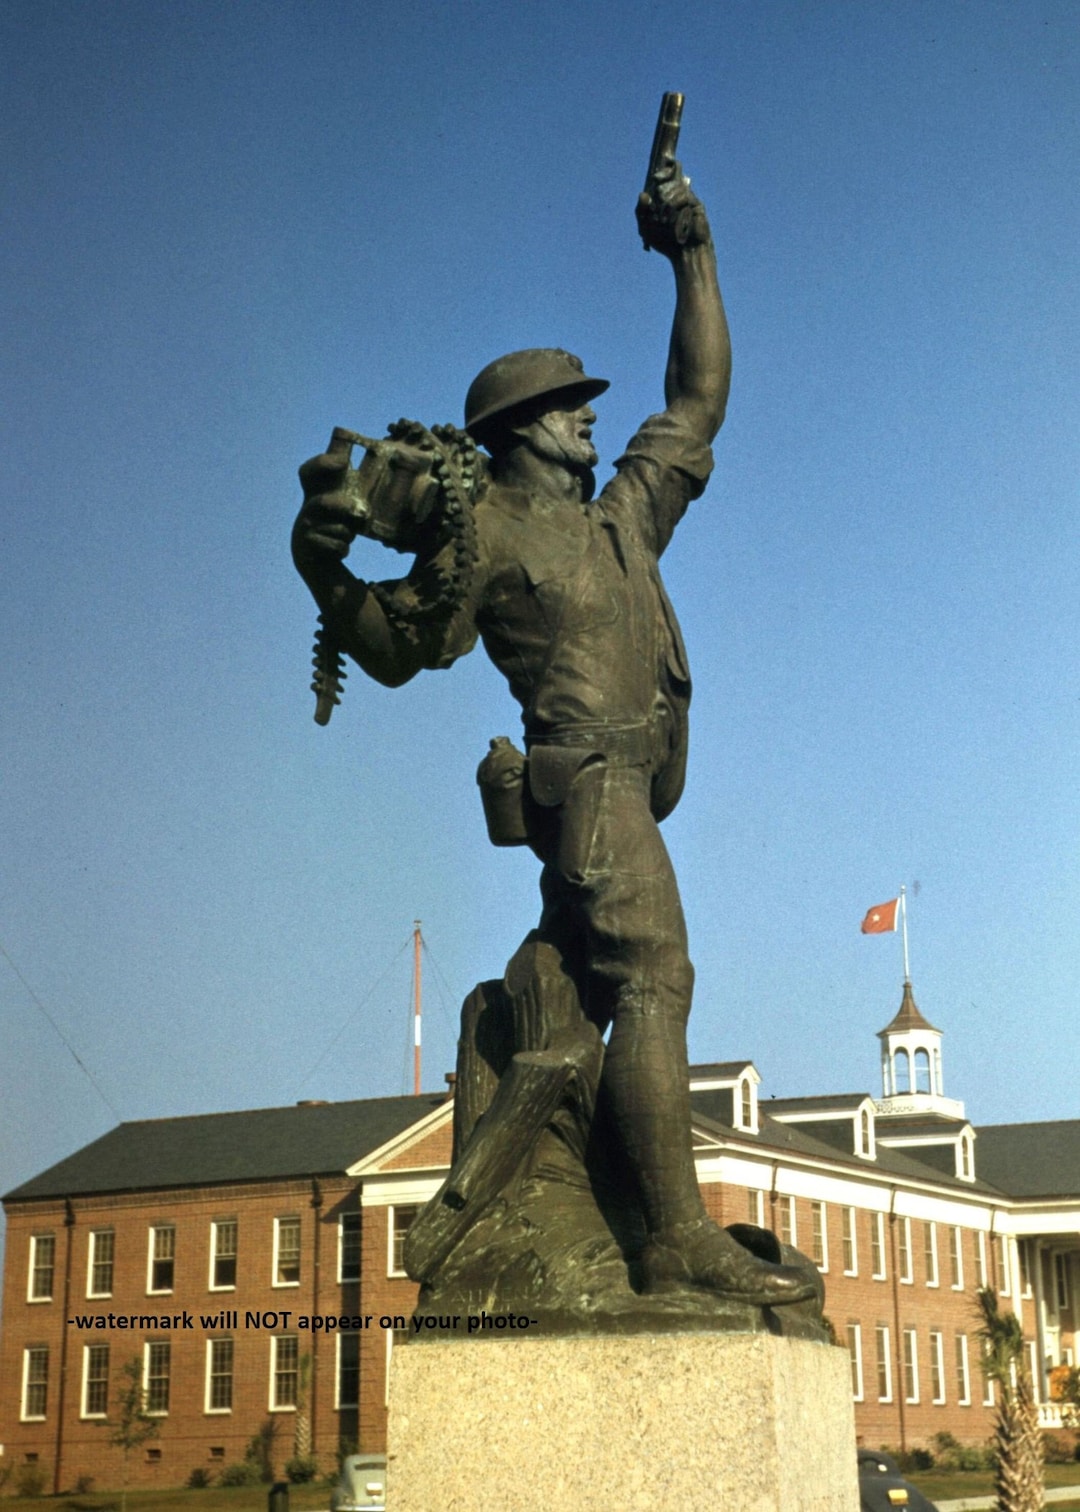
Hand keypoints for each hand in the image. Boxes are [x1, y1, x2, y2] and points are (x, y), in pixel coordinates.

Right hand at [292, 448, 361, 571]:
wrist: (316, 554)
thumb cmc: (334, 520)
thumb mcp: (341, 502)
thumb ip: (352, 485)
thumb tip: (378, 462)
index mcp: (315, 491)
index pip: (309, 471)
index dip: (323, 464)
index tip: (344, 461)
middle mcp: (307, 506)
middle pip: (322, 502)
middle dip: (343, 507)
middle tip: (363, 513)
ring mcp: (306, 525)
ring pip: (339, 529)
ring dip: (348, 533)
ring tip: (347, 534)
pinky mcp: (309, 544)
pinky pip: (337, 546)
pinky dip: (343, 548)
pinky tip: (340, 546)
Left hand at [636, 159, 710, 257]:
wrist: (683, 255)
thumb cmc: (666, 242)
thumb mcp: (646, 228)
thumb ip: (641, 211)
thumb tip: (642, 194)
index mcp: (667, 198)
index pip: (666, 177)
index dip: (662, 173)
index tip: (655, 178)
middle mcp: (679, 196)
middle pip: (670, 180)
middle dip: (661, 193)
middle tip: (658, 208)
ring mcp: (689, 199)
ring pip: (677, 187)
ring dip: (667, 201)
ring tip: (664, 219)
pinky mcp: (697, 205)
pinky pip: (685, 196)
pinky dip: (676, 204)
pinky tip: (673, 216)